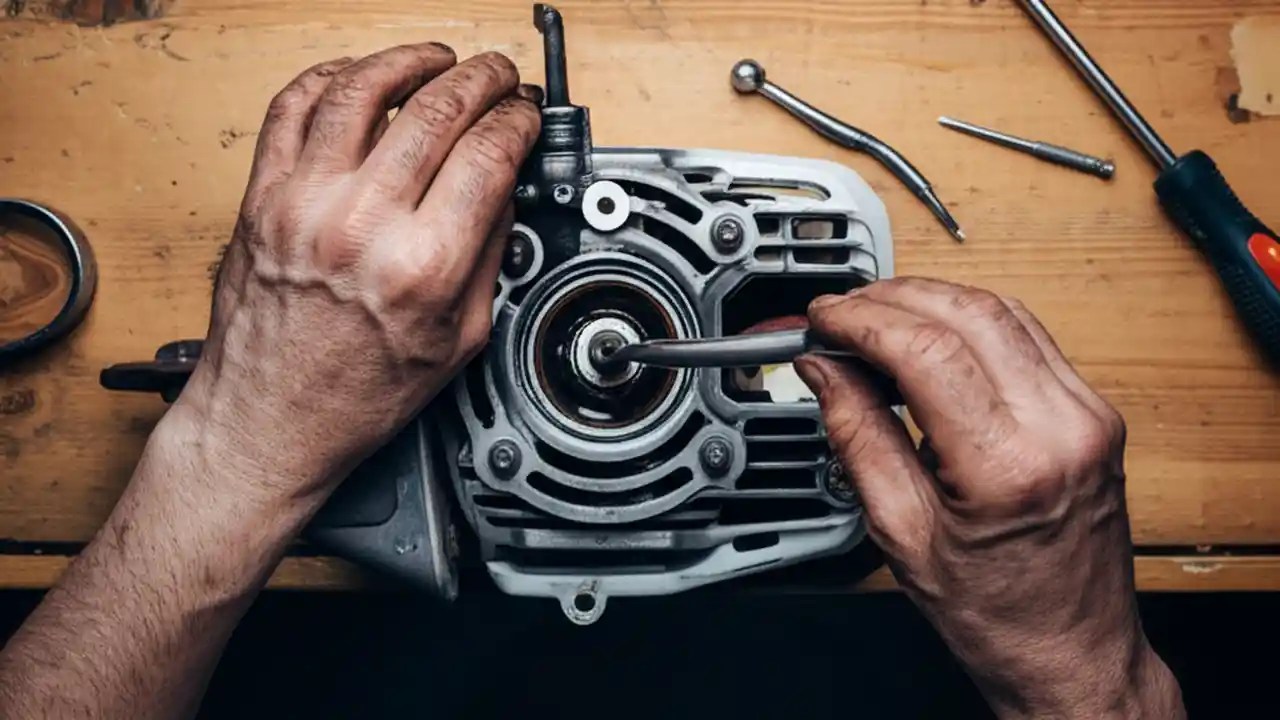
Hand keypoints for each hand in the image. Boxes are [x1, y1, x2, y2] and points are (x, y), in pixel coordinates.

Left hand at [175, 44, 540, 501]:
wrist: (269, 422)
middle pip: (436, 110)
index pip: (487, 155)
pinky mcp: (261, 198)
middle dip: (481, 79)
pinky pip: (291, 109)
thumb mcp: (458, 341)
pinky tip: (359, 76)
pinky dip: (331, 78)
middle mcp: (361, 226)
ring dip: (409, 61)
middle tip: (497, 75)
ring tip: (436, 59)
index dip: (518, 120)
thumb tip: (501, 189)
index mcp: (422, 267)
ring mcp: (303, 204)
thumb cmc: (356, 396)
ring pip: (361, 91)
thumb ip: (485, 256)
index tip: (525, 115)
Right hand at [794, 278, 1182, 718]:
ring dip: (931, 300)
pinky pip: (1028, 335)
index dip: (863, 321)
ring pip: (1002, 310)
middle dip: (891, 299)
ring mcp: (1088, 414)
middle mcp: (1062, 428)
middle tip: (840, 313)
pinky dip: (970, 320)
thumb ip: (858, 435)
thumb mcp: (901, 531)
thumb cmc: (997, 612)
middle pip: (967, 312)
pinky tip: (930, 333)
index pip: (927, 350)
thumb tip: (825, 369)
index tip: (824, 318)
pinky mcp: (1095, 411)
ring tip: (876, 318)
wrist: (1072, 650)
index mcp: (1009, 468)